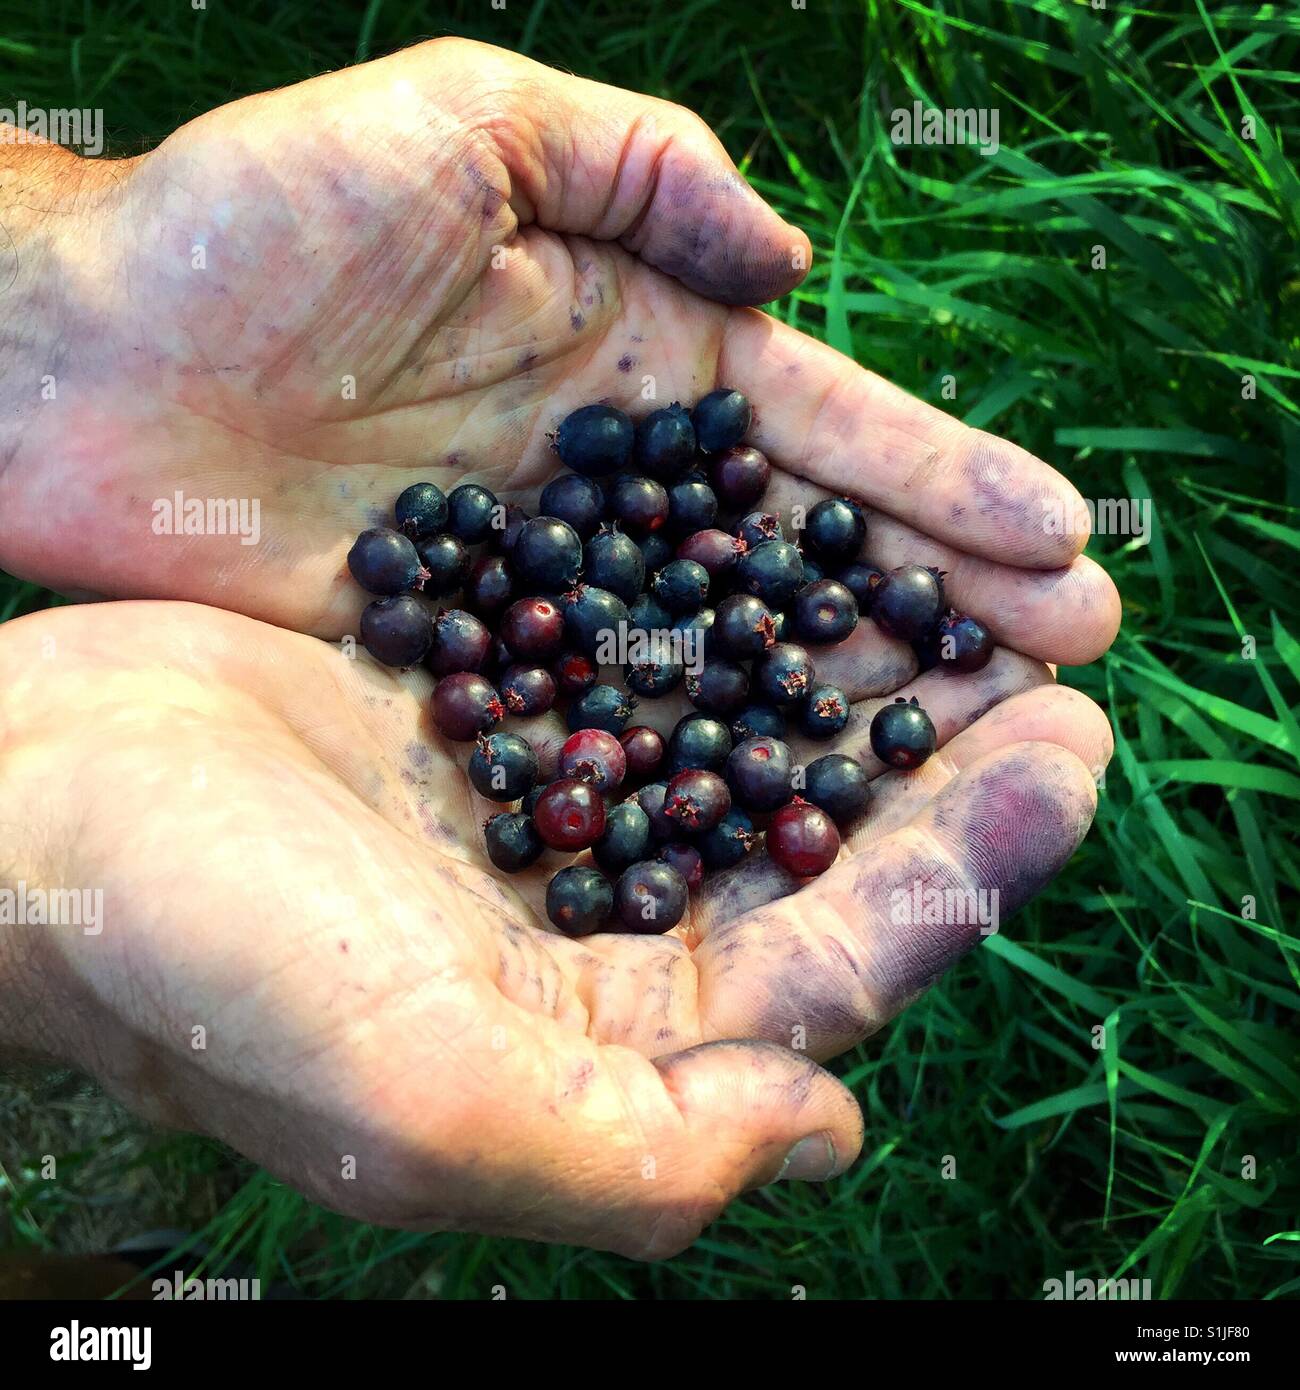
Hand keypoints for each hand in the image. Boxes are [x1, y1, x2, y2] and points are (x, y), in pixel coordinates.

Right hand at [0, 599, 1110, 1257]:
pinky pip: (661, 663)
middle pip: (822, 854)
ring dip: (865, 679)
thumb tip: (829, 1133)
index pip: (832, 970)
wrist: (34, 811)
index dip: (960, 876)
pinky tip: (810, 547)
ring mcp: (561, 819)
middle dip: (948, 772)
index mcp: (608, 1048)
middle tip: (1069, 666)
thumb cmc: (201, 959)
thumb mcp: (415, 1095)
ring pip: (757, 751)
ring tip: (979, 593)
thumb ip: (631, 1154)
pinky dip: (741, 616)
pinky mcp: (510, 719)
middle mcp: (603, 937)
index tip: (1066, 762)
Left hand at [1, 37, 1116, 672]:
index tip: (1061, 542)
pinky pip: (609, 712)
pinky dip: (696, 753)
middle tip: (1069, 666)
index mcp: (631, 351)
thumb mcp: (457, 124)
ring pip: (723, 648)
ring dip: (848, 697)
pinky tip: (791, 803)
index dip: (938, 484)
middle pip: (798, 554)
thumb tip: (791, 260)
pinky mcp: (474, 662)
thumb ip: (636, 162)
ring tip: (979, 742)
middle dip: (936, 603)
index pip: (816, 426)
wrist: (77, 362)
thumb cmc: (246, 221)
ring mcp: (551, 584)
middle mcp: (614, 481)